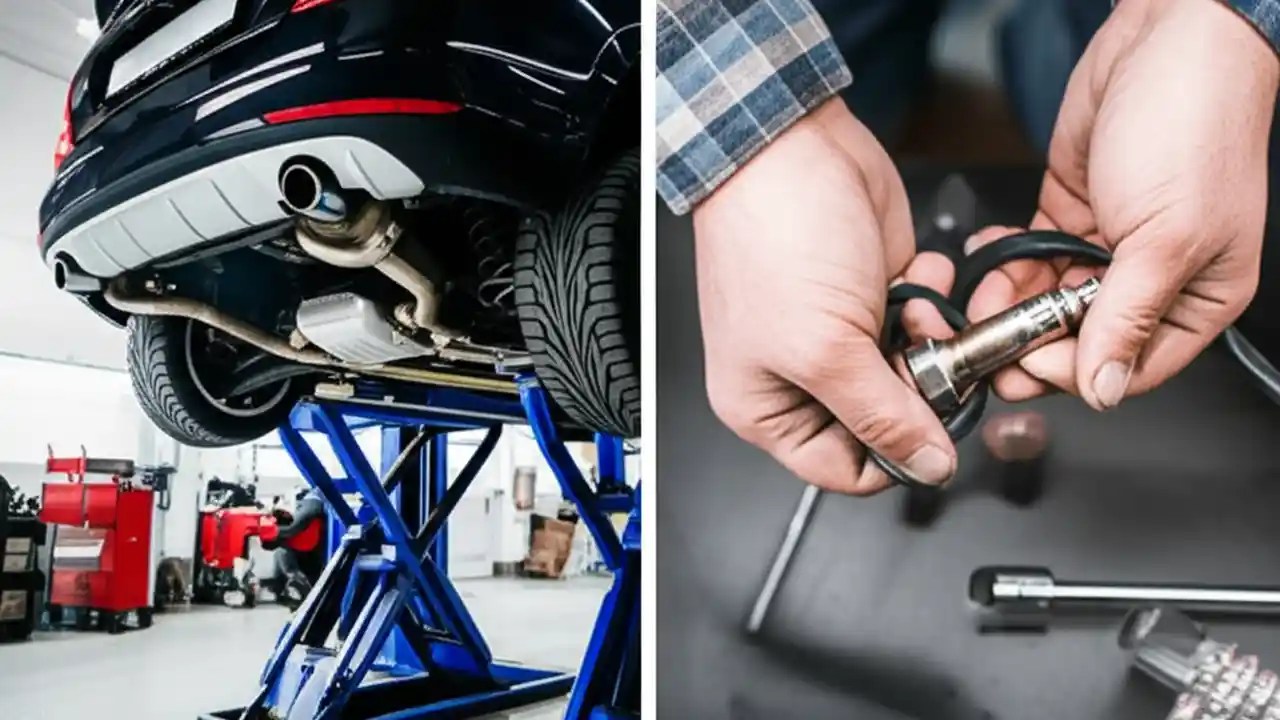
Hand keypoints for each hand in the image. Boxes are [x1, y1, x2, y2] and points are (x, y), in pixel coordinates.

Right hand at [693, 98, 957, 493]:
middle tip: (921, 354)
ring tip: (915, 307)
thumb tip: (925, 468)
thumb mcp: (825, 349)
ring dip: (931, 341)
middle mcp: (806, 376)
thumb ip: (882, 418)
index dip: (896, 455)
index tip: (929, 425)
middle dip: (917, 387)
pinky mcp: (878, 294)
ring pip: (916, 372)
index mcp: (768, 406)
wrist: (793, 147)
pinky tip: (915, 274)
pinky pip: (927, 323)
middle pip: (888, 421)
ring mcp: (844, 334)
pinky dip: (934, 301)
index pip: (846, 469)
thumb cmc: (774, 237)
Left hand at [967, 0, 1277, 407]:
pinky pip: (1029, 257)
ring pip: (1046, 302)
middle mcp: (1152, 278)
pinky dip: (1005, 262)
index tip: (1028, 366)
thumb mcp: (1165, 239)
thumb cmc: (1193, 127)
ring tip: (981, 300)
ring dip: (1008, 306)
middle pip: (1080, 340)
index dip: (1075, 375)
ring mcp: (1108, 247)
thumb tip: (1103, 388)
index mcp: (1198, 298)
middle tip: (987, 343)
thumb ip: (1127, 318)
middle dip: (1030, 344)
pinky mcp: (1070, 213)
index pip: (1128, 368)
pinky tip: (988, 259)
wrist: (1166, 40)